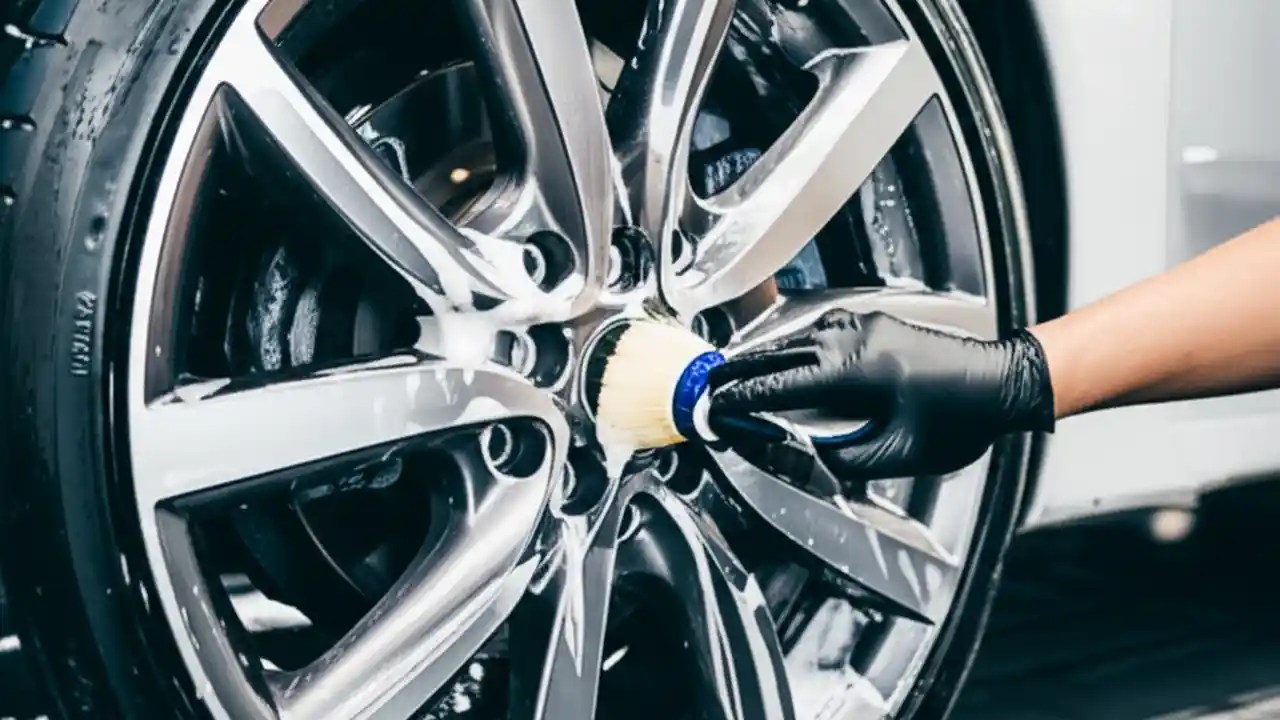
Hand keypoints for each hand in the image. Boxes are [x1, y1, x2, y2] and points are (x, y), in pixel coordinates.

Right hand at [708, 310, 1054, 478]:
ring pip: (795, 341)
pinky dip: (793, 350)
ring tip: (740, 377)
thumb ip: (842, 457)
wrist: (1000, 383)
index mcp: (849, 372)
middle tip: (711, 387)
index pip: (776, 386)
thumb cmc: (958, 420)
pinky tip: (786, 363)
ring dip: (765, 360)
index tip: (714, 408)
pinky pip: (818, 335)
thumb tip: (806, 453)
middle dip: (739, 372)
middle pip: (776, 355)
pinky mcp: (872, 324)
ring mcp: (861, 326)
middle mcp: (849, 340)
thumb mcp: (894, 454)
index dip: (739, 399)